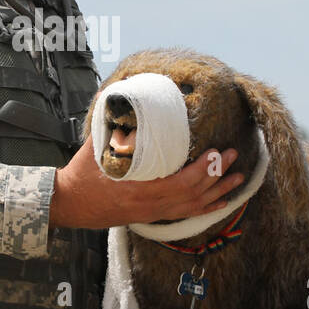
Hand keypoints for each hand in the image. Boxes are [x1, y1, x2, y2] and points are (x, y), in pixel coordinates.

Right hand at [49, 134, 244, 229]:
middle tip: (232, 155)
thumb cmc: (83, 173)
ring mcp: (152, 212)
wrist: (69, 204)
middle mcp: (149, 204)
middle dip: (216, 175)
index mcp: (138, 188)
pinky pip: (185, 214)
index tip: (214, 151)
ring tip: (239, 178)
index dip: (201, 170)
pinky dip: (206, 207)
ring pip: (193, 207)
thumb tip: (123, 91)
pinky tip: (221, 200)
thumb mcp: (96, 146)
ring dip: (218, 192)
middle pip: (192, 193)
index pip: (179, 183)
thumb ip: (113, 122)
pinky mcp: (152, 216)